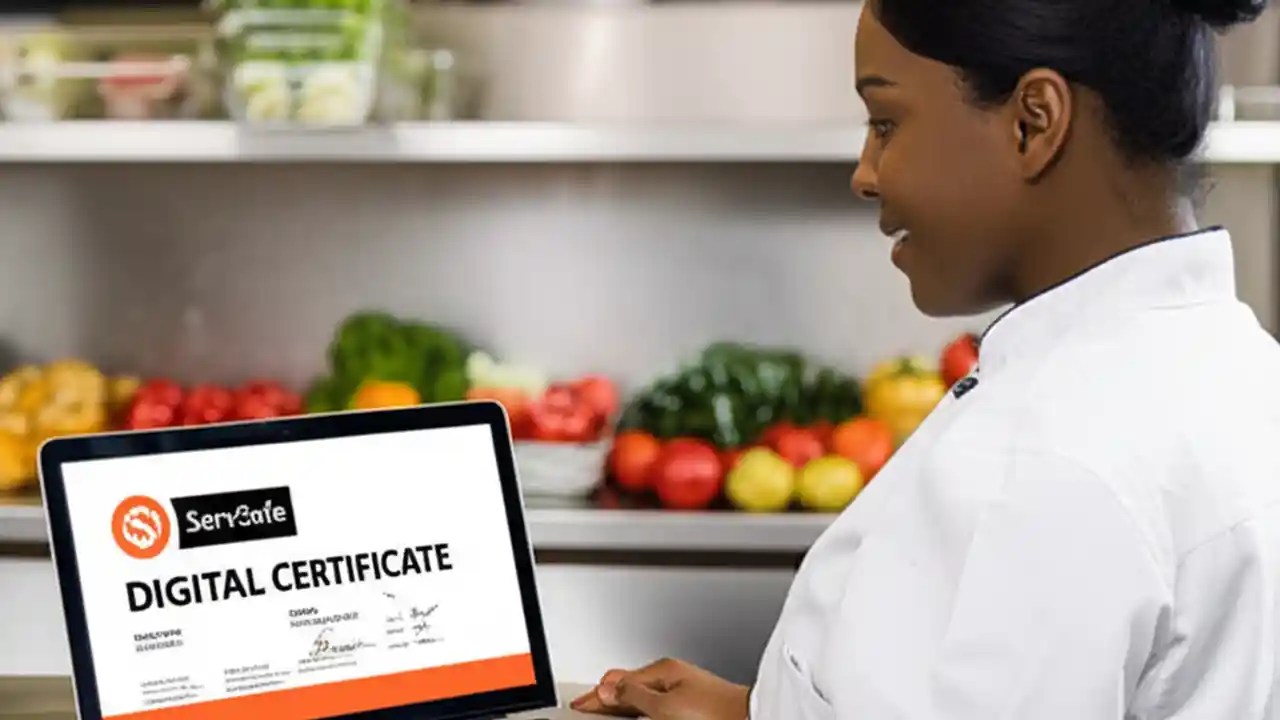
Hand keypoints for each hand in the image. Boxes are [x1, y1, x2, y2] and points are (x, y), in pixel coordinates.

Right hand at [570, 658, 748, 719]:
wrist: (749, 718)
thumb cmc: (715, 712)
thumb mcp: (665, 707)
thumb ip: (634, 697)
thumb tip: (609, 689)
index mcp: (663, 670)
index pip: (618, 680)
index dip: (596, 694)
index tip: (580, 702)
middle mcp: (671, 675)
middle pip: (629, 684)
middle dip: (606, 695)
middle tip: (587, 704)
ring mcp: (681, 687)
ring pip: (641, 693)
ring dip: (622, 701)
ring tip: (606, 709)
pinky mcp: (690, 701)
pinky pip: (654, 701)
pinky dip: (638, 707)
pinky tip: (638, 714)